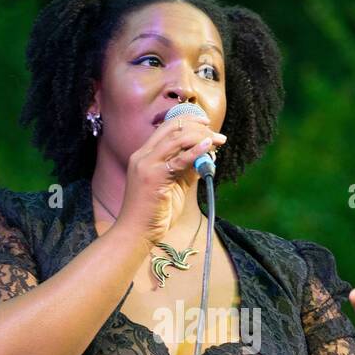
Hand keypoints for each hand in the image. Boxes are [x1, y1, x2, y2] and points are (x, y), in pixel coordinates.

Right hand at [120, 116, 226, 245]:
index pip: (166, 127)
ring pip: (177, 139)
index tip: (206, 125)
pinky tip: (209, 147)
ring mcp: (146, 164)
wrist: (137, 232)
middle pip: (172, 128)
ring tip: (218, 141)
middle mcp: (143, 156)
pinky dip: (196, 151)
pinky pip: (179, 159)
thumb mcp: (175, 186)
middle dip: (198, 127)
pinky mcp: (154, 177)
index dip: (188, 121)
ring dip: (201, 137)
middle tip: (217, 135)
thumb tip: (207, 157)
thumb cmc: (154, 213)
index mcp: (144, 155)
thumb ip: (187, 170)